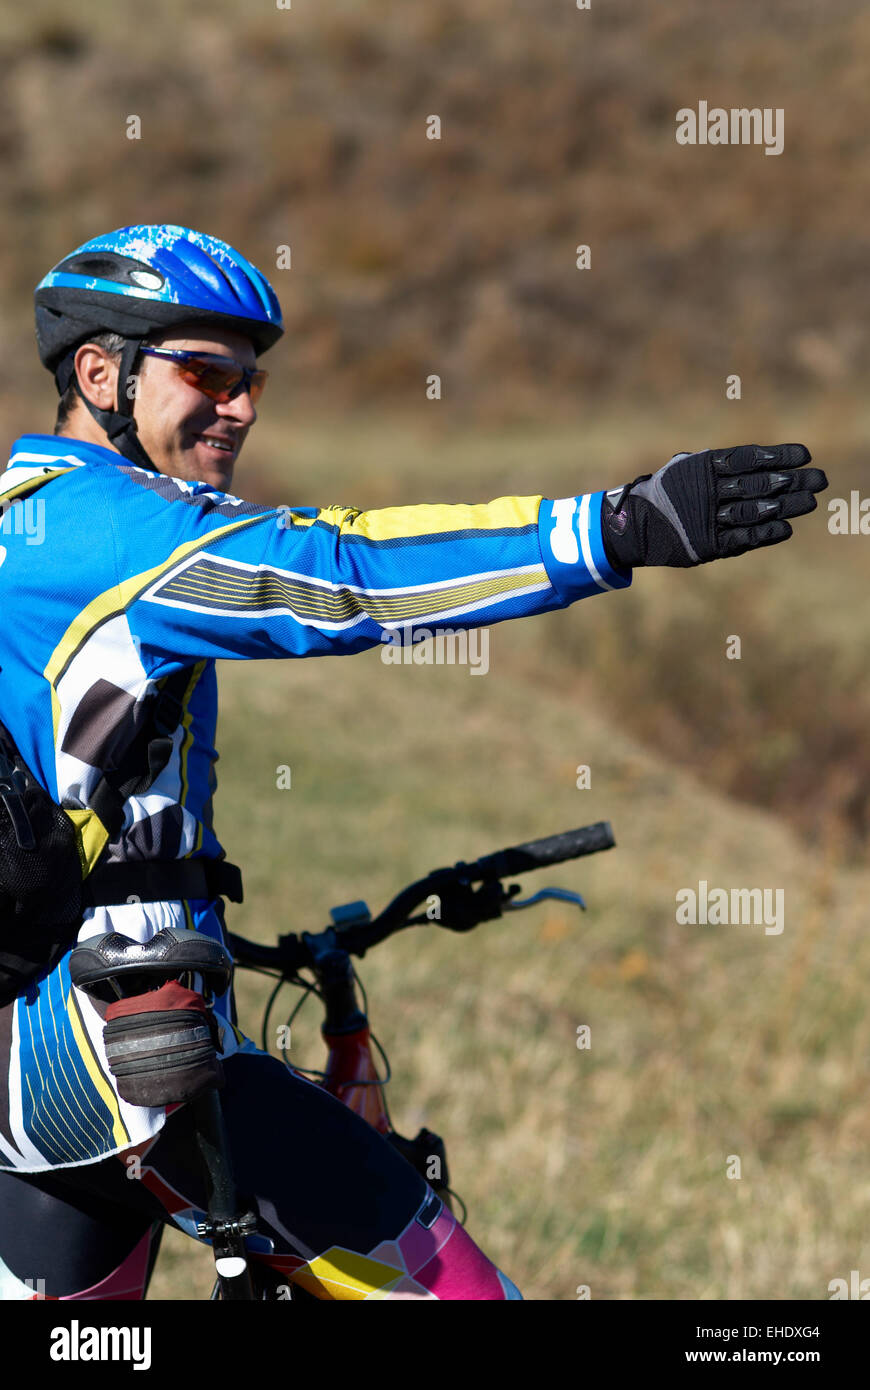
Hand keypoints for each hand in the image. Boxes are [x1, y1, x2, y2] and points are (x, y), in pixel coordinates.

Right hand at [601, 444, 827, 568]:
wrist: (634, 527)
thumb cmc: (667, 493)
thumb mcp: (687, 468)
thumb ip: (720, 465)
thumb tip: (767, 462)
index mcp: (703, 467)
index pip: (748, 457)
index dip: (778, 456)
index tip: (805, 455)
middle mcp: (707, 491)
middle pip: (758, 485)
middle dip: (792, 482)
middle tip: (820, 480)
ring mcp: (706, 520)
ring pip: (754, 511)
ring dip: (785, 507)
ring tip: (810, 502)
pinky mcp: (707, 546)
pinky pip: (741, 538)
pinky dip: (764, 533)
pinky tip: (786, 528)